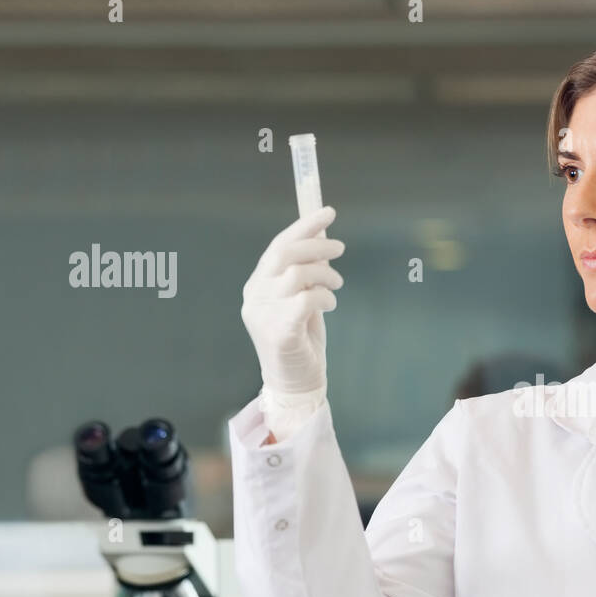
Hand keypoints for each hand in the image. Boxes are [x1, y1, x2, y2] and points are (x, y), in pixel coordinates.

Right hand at [240, 206, 344, 437]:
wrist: (297, 384)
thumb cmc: (302, 341)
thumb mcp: (302, 300)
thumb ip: (307, 273)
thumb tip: (323, 239)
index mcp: (257, 286)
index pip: (279, 246)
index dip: (304, 226)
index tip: (328, 212)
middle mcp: (254, 296)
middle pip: (286, 254)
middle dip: (317, 245)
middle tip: (341, 249)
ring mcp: (263, 314)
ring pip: (297, 274)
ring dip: (325, 275)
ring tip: (337, 286)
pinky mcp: (278, 331)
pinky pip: (306, 299)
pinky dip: (324, 297)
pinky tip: (330, 305)